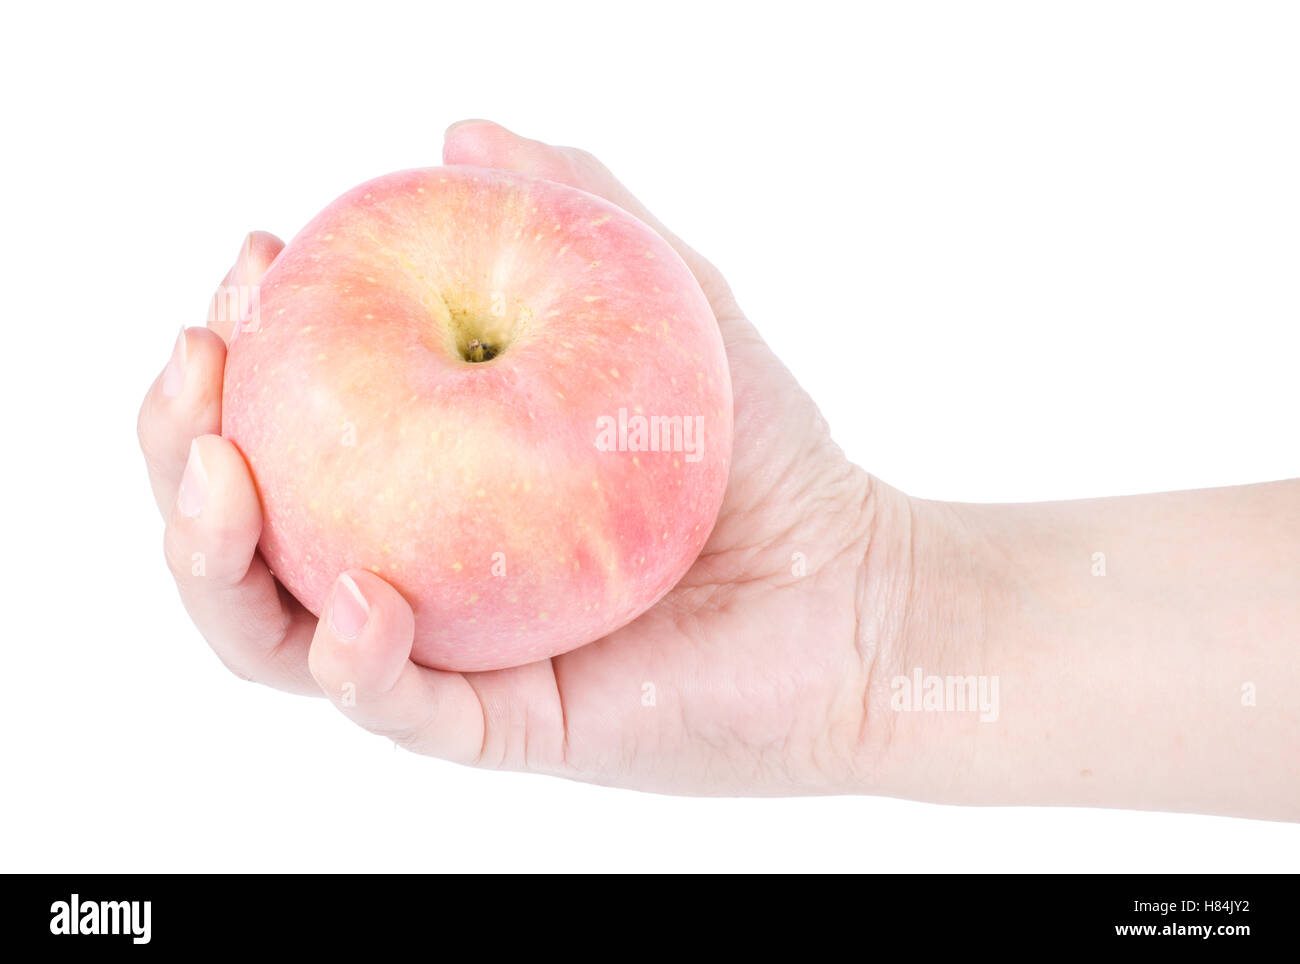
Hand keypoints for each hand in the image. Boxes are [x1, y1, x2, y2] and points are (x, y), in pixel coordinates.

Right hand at [138, 120, 907, 794]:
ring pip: (274, 634)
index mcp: (431, 476)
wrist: (850, 588)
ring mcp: (448, 650)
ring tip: (217, 474)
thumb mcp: (671, 302)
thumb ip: (578, 213)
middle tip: (200, 362)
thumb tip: (459, 136)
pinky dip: (354, 659)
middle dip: (183, 442)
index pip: (293, 417)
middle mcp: (416, 564)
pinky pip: (397, 707)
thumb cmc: (763, 454)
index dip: (244, 342)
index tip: (254, 259)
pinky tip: (358, 594)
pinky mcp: (501, 725)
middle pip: (243, 529)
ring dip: (211, 557)